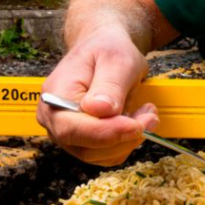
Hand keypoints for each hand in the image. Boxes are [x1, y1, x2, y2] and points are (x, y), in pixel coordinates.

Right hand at [36, 25, 157, 165]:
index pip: (72, 128)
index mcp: (55, 96)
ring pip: (100, 155)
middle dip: (123, 137)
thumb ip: (109, 85)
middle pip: (86, 148)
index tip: (135, 125)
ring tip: (145, 112)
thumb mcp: (116, 59)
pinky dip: (127, 142)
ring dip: (129, 140)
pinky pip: (108, 154)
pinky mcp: (85, 141)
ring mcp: (69, 133)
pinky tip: (136, 120)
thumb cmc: (106, 49)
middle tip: (149, 116)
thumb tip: (100, 110)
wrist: (103, 49)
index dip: (106, 132)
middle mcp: (55, 119)